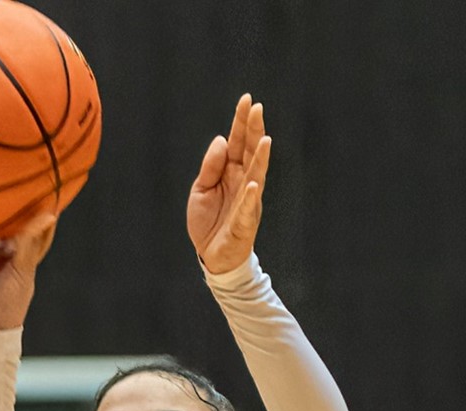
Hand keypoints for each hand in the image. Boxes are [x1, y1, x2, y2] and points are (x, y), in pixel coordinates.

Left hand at [186, 94, 271, 275]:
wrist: (211, 255)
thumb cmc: (208, 221)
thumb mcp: (201, 189)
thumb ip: (210, 166)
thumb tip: (221, 140)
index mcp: (231, 171)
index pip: (238, 142)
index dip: (241, 122)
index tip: (247, 100)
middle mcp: (243, 182)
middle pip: (250, 152)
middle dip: (253, 130)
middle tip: (257, 107)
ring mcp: (247, 201)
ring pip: (256, 175)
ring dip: (260, 158)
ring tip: (265, 140)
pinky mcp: (245, 222)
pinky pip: (248, 208)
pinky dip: (251, 197)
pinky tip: (254, 183)